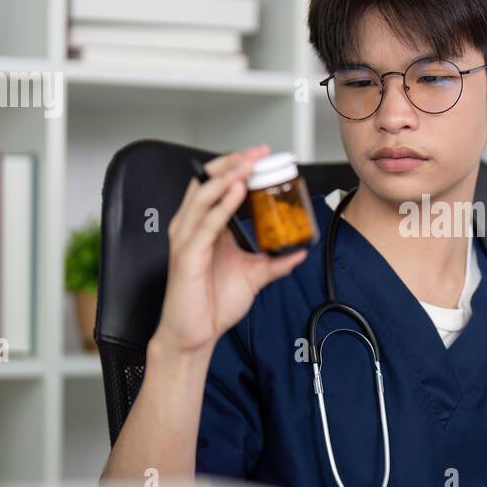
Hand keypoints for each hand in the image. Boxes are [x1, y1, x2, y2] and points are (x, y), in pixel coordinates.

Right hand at [153, 146, 307, 356]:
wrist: (196, 334)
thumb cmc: (212, 303)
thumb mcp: (254, 275)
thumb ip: (275, 261)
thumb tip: (299, 251)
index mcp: (206, 227)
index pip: (218, 185)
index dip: (237, 167)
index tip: (261, 156)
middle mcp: (193, 227)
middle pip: (208, 182)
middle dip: (232, 163)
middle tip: (257, 153)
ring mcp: (187, 239)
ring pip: (204, 196)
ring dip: (227, 176)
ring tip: (247, 164)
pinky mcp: (188, 255)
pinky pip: (206, 224)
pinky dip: (222, 205)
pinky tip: (236, 192)